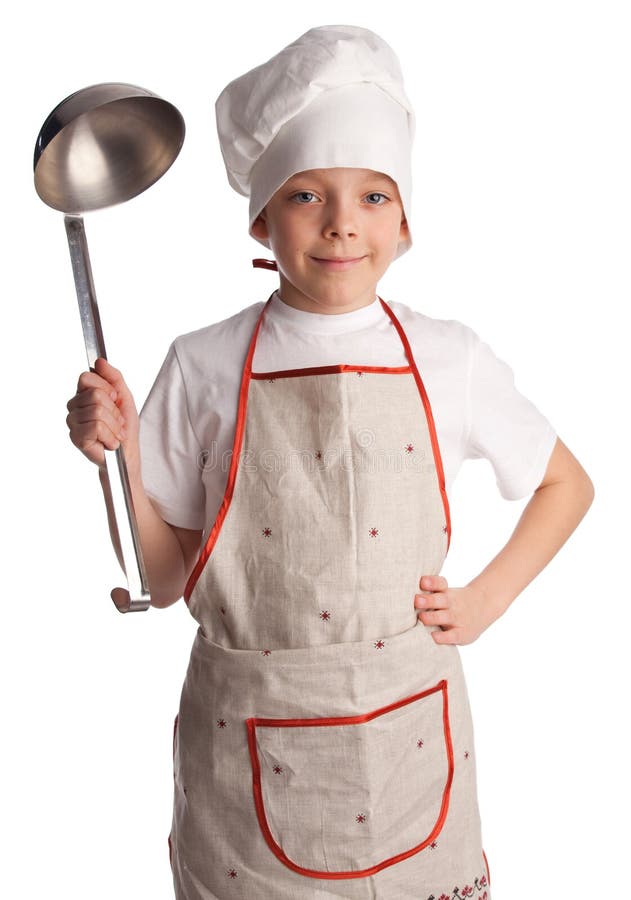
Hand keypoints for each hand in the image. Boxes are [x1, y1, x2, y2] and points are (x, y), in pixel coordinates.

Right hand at [66, 358, 139, 472]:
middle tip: (116, 421)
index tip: (115, 400)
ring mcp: (73, 423)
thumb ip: (113, 377)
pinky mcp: (76, 438)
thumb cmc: (124, 428)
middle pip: (94, 394)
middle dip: (113, 409)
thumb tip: (99, 361)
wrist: (127, 454)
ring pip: (97, 411)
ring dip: (114, 424)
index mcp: (83, 394)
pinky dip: (110, 435)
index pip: (86, 377)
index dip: (106, 388)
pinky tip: (110, 442)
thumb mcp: (124, 397)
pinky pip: (96, 426)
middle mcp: (74, 407)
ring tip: (114, 432)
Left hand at [413, 575, 497, 644]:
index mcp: (446, 592)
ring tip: (422, 618)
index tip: (422, 582)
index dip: (432, 582)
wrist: (483, 607)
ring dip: (432, 617)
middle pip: (441, 600)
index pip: (440, 583)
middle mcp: (451, 603)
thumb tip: (402, 590)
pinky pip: (451, 636)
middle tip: (417, 600)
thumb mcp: (445, 592)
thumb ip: (429, 591)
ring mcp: (457, 618)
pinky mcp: (461, 634)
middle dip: (428, 600)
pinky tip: (434, 637)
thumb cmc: (453, 601)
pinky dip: (443, 637)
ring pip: (445, 617)